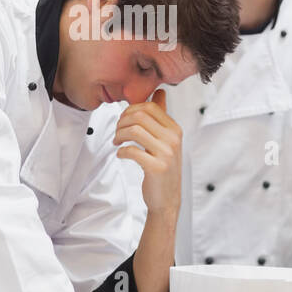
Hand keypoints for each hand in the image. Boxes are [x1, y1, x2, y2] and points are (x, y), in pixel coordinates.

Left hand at [113, 88, 181, 216]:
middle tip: (117, 132)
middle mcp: (173, 139)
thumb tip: (159, 92)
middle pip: (140, 116)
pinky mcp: (157, 168)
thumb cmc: (163, 168)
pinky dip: (121, 151)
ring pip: (134, 131)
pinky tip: (121, 154)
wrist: (167, 198)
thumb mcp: (166, 140)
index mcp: (174, 129)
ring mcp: (166, 153)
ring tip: (117, 142)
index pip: (149, 106)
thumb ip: (161, 117)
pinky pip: (132, 151)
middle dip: (122, 121)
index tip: (123, 120)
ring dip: (119, 135)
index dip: (130, 110)